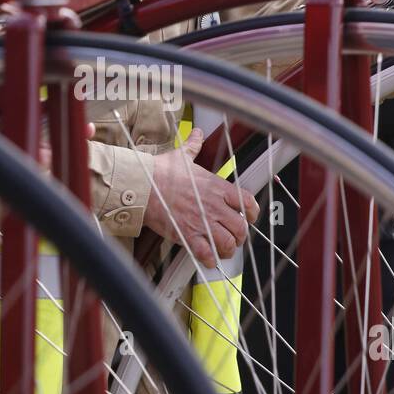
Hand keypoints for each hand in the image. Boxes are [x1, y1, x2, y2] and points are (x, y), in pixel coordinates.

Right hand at [143, 128, 258, 267]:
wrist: (142, 186)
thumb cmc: (160, 172)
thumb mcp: (181, 156)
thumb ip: (193, 146)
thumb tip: (197, 134)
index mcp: (217, 187)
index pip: (248, 202)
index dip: (252, 213)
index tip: (248, 217)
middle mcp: (214, 206)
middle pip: (241, 228)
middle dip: (239, 236)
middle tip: (233, 237)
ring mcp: (202, 222)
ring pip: (228, 243)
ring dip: (227, 249)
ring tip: (221, 249)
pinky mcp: (188, 236)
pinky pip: (207, 254)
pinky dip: (210, 259)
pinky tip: (207, 258)